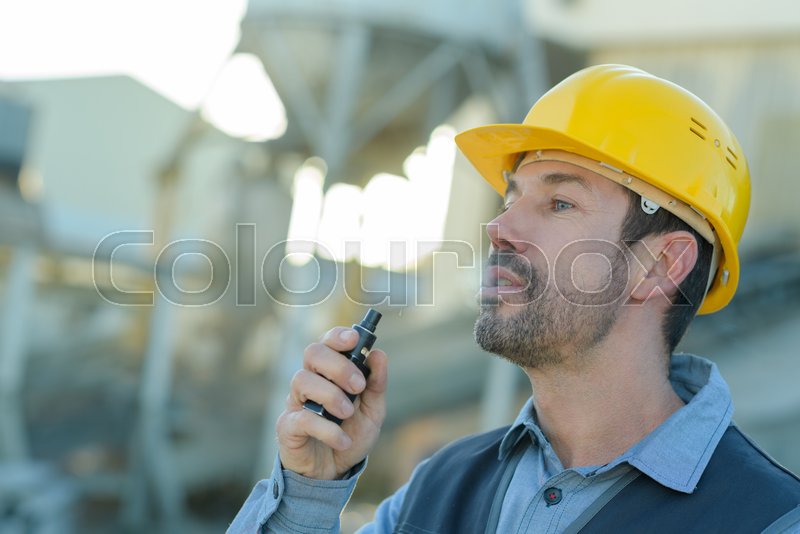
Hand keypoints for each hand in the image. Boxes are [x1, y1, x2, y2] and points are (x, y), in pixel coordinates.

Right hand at [276, 326, 387, 479]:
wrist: (335, 472)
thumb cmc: (351, 434)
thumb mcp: (373, 411)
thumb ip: (376, 384)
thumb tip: (378, 354)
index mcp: (329, 372)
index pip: (327, 342)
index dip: (337, 336)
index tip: (354, 339)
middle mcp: (309, 381)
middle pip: (312, 353)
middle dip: (338, 366)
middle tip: (357, 386)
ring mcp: (296, 402)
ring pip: (302, 380)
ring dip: (331, 395)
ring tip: (348, 414)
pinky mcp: (288, 426)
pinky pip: (302, 418)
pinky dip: (327, 429)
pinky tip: (342, 440)